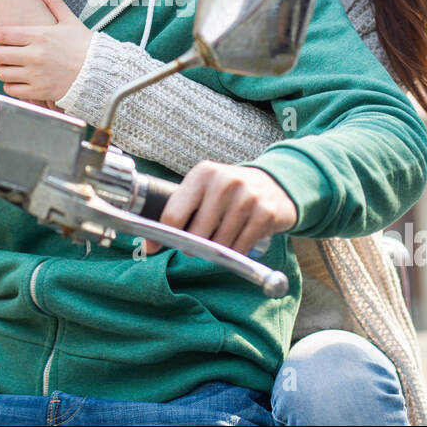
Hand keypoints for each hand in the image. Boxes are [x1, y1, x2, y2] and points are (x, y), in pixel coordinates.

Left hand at [0, 0, 91, 105]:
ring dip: (2, 70)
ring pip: (1, 73)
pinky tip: (18, 81)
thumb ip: (52, 2)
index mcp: (39, 35)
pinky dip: (11, 86)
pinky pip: (11, 90)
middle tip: (2, 53)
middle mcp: (34, 55)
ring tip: (9, 67)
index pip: (2, 34)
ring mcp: (35, 75)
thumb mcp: (70, 21)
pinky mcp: (38, 91)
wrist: (100, 72)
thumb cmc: (85, 46)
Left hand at [142, 162, 297, 257]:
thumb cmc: (230, 192)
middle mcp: (225, 182)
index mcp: (203, 173)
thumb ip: (181, 208)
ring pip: (218, 245)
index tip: (152, 248)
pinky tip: (237, 242)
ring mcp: (247, 197)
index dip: (160, 236)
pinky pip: (240, 248)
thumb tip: (151, 243)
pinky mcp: (265, 213)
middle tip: (198, 246)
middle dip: (192, 247)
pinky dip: (234, 253)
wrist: (276, 184)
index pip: (173, 213)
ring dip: (216, 252)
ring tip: (220, 241)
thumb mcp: (205, 189)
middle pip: (195, 234)